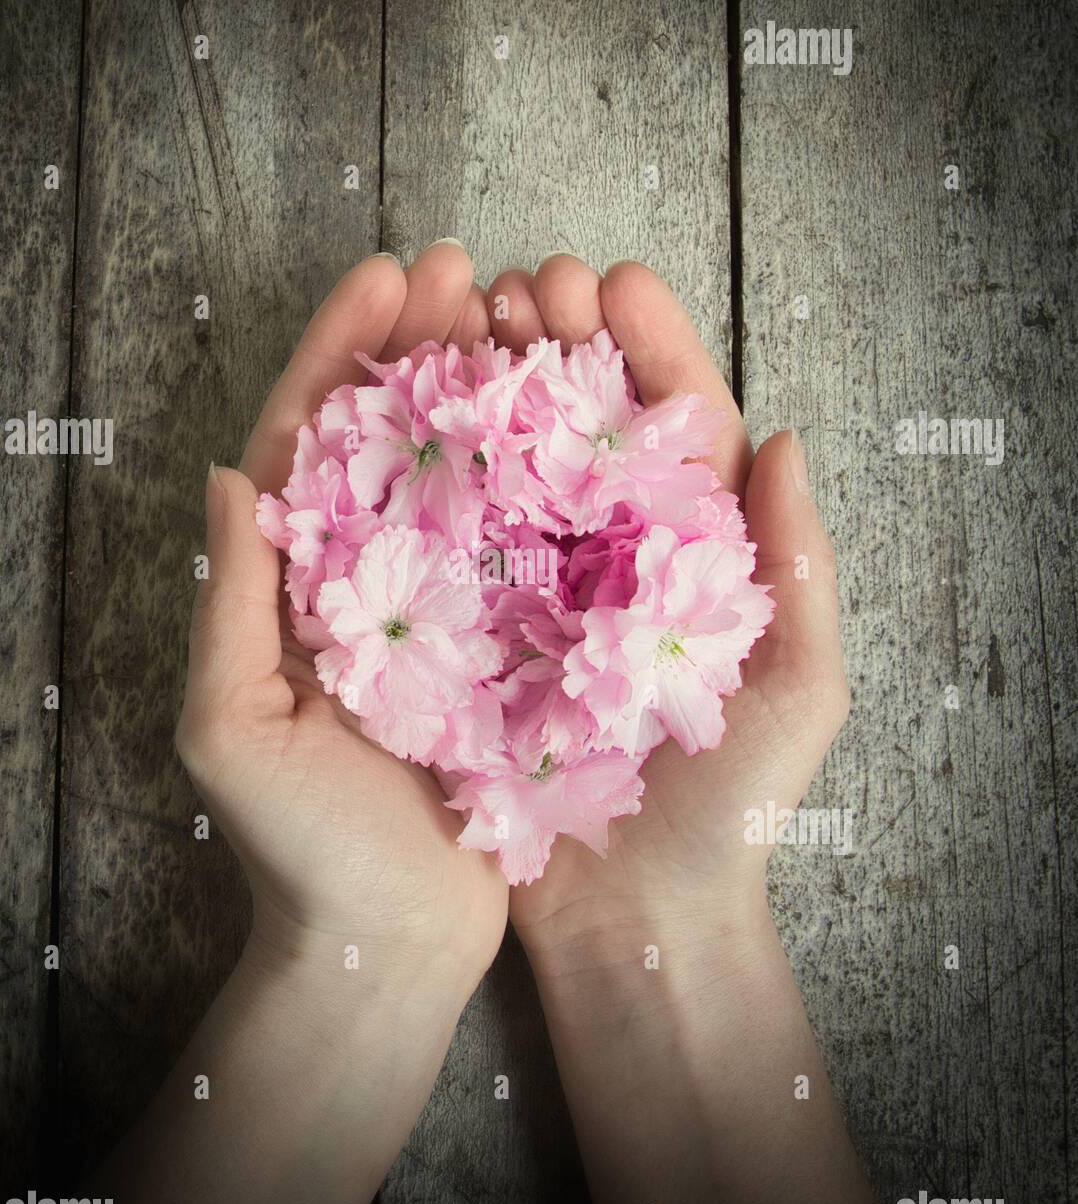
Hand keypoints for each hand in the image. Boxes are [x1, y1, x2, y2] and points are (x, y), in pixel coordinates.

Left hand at [175, 243, 508, 980]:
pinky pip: (517, 543)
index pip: (307, 442)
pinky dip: (538, 478)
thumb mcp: (233, 728)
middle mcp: (364, 580)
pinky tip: (572, 424)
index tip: (386, 277)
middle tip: (464, 272)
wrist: (388, 942)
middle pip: (388, 436)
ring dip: (483, 392)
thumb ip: (231, 604)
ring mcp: (438, 609)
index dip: (339, 353)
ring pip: (458, 473)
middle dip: (417, 348)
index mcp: (293, 585)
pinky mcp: (500, 647)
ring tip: (520, 319)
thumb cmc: (301, 849)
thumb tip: (225, 476)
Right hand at [494, 257, 850, 954]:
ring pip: (512, 468)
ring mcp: (541, 593)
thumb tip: (788, 438)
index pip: (677, 425)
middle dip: (555, 345)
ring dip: (489, 391)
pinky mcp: (478, 641)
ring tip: (457, 325)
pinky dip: (431, 481)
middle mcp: (614, 558)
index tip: (609, 281)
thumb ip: (802, 571)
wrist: (640, 922)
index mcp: (697, 553)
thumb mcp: (798, 691)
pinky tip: (402, 425)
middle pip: (584, 427)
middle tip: (513, 284)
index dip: (647, 346)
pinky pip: (453, 545)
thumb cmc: (732, 812)